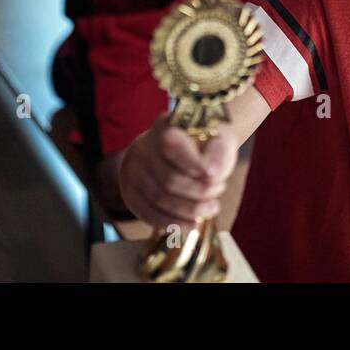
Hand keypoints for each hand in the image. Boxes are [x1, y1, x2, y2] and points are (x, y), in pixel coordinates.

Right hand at [118, 114, 238, 230]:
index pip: (171, 145)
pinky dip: (173, 223)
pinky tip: (192, 224)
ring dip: (190, 209)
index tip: (216, 175)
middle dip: (198, 191)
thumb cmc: (205, 145)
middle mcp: (142, 147)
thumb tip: (213, 172)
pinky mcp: (131, 193)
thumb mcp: (218, 139)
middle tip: (219, 190)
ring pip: (159, 199)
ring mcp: (132, 171)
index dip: (194, 164)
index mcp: (164, 126)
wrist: (185, 150)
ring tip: (211, 207)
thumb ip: (219, 152)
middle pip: (168, 179)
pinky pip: (148, 214)